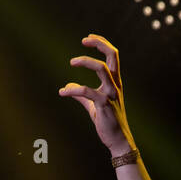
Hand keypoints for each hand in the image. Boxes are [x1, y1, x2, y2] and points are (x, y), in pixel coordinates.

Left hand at [58, 33, 134, 154]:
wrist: (118, 140)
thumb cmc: (107, 122)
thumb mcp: (93, 105)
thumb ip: (81, 95)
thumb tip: (67, 87)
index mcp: (115, 82)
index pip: (113, 55)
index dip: (101, 43)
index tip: (88, 39)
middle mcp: (115, 84)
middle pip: (112, 56)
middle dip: (99, 43)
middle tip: (83, 40)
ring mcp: (111, 94)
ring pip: (102, 68)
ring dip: (86, 61)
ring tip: (72, 62)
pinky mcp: (104, 105)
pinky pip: (88, 92)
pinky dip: (73, 90)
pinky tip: (63, 92)